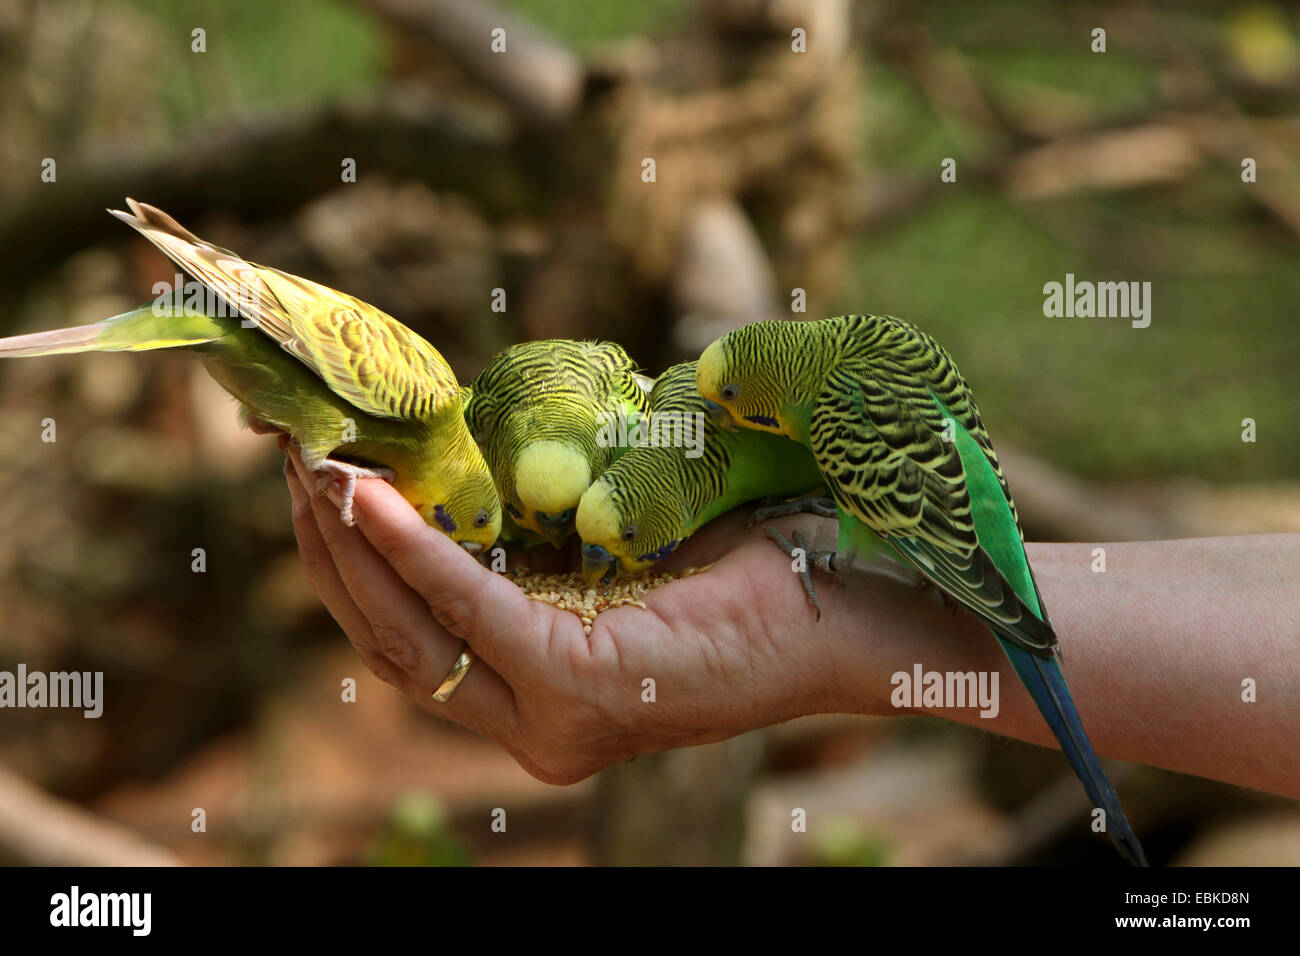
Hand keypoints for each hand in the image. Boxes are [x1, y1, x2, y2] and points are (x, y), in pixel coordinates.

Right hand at [281, 446, 955, 783]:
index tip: (313, 478)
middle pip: (388, 640)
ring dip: (354, 543)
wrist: (843, 609)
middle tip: (292, 460)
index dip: (347, 561)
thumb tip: (457, 464)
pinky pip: (472, 608)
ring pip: (411, 633)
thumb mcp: (607, 551)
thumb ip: (531, 541)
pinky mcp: (578, 687)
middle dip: (328, 550)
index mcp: (534, 694)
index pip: (408, 637)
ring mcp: (549, 718)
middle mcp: (529, 722)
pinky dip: (415, 549)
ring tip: (315, 465)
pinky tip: (370, 494)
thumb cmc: (741, 568)